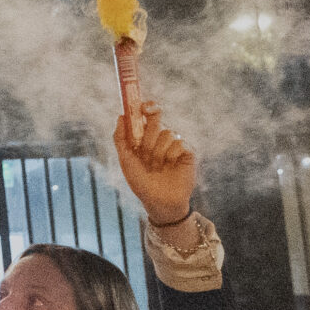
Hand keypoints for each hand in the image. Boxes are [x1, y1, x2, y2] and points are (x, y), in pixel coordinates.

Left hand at [115, 100, 196, 224]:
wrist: (158, 202)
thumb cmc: (141, 183)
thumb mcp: (126, 161)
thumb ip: (120, 139)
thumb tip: (120, 116)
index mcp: (145, 137)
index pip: (148, 114)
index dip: (147, 106)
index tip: (142, 107)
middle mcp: (161, 138)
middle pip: (157, 118)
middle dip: (149, 128)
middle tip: (144, 144)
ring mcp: (175, 145)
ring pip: (167, 133)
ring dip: (157, 151)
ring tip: (156, 166)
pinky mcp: (188, 153)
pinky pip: (180, 143)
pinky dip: (171, 154)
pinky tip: (169, 165)